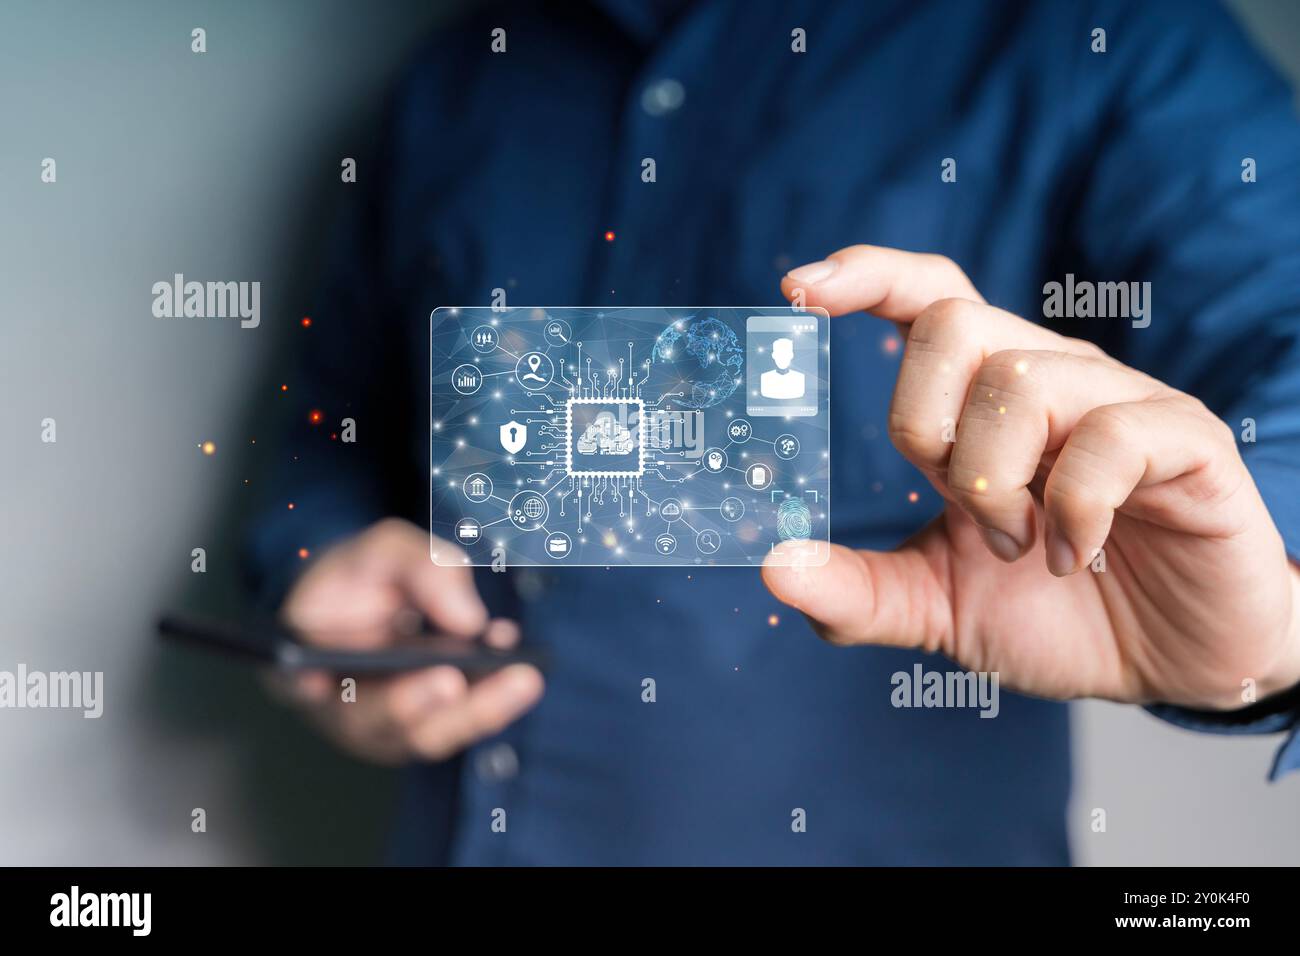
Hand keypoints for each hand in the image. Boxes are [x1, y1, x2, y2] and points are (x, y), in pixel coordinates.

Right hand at [273, 518, 542, 763]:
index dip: (369, 698)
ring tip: (523, 677)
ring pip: (434, 732)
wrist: (354, 592)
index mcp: (304, 672)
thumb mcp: (382, 548)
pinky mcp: (423, 721)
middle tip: (479, 679)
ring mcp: (385, 726)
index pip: (328, 697)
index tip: (429, 681)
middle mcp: (343, 713)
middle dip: (440, 706)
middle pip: (394, 728)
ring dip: (482, 707)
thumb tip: (469, 620)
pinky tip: (516, 661)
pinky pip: (458, 718)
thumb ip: (420, 569)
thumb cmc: (356, 575)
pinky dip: (490, 694)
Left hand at [763, 245, 1299, 709]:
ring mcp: (1120, 402)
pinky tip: (1071, 555)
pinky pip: (1111, 435)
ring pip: (1020, 379)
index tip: (796, 291)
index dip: (866, 275)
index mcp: (986, 401)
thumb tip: (774, 568)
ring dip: (997, 483)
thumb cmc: (1055, 614)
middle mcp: (1049, 378)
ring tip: (1023, 548)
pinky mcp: (1187, 441)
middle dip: (924, 424)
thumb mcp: (936, 607)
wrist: (1172, 664)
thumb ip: (857, 590)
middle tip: (958, 505)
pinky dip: (1072, 509)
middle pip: (952, 324)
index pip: (928, 295)